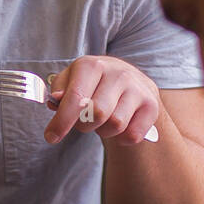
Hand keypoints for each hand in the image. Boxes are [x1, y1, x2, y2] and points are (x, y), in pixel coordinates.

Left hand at [44, 56, 159, 146]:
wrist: (130, 82)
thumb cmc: (92, 84)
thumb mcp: (71, 80)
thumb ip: (59, 91)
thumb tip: (56, 100)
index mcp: (93, 65)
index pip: (76, 98)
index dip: (61, 121)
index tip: (51, 137)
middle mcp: (118, 73)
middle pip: (96, 114)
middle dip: (83, 125)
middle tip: (83, 122)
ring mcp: (138, 88)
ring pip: (115, 125)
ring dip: (103, 131)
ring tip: (102, 120)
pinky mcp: (152, 106)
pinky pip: (132, 135)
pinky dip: (122, 138)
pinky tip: (120, 126)